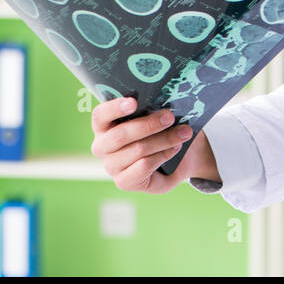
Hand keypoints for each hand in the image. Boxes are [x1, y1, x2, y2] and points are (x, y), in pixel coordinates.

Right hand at [90, 97, 219, 193]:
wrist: (181, 158)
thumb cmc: (163, 131)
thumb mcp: (157, 116)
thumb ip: (152, 109)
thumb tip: (162, 102)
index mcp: (103, 125)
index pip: (100, 115)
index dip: (115, 108)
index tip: (134, 102)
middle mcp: (102, 147)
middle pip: (121, 134)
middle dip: (148, 124)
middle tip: (170, 117)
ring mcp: (111, 166)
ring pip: (138, 150)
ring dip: (164, 139)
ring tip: (183, 132)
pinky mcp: (123, 182)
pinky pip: (144, 166)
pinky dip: (163, 154)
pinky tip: (175, 148)